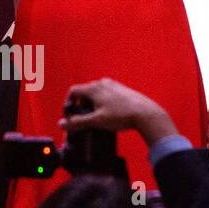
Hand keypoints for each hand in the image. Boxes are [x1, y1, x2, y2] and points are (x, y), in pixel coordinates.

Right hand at [60, 78, 176, 143]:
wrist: (145, 114)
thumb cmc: (122, 116)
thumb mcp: (97, 121)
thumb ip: (78, 122)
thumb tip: (62, 124)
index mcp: (94, 88)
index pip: (73, 91)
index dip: (68, 103)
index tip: (71, 114)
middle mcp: (103, 83)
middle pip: (84, 92)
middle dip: (81, 105)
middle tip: (84, 118)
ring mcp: (113, 85)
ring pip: (96, 93)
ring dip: (92, 104)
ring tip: (98, 118)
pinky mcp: (122, 90)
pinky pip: (106, 95)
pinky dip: (103, 103)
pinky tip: (109, 115)